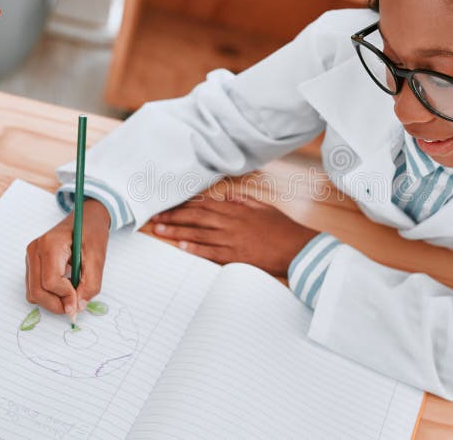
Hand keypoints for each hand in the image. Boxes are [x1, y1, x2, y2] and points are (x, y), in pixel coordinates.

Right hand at [25, 199, 110, 314]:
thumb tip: (78, 307)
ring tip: (72, 291)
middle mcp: (35, 250)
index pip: (50, 281)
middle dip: (57, 304)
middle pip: (37, 291)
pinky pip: (34, 288)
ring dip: (52, 300)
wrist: (86, 218)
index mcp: (50, 244)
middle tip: (75, 307)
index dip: (65, 296)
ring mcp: (30, 257)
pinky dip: (49, 294)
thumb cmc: (92, 232)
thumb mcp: (98, 257)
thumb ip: (90, 284)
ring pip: (33, 293)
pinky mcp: (32, 263)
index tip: (80, 301)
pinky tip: (64, 285)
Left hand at [151, 195, 318, 275]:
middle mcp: (231, 223)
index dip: (185, 205)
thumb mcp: (262, 206)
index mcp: (237, 209)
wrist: (296, 249)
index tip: (170, 205)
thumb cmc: (281, 228)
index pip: (204, 204)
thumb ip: (242, 200)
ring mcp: (232, 240)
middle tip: (156, 217)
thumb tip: (226, 195)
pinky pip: (210, 252)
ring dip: (177, 232)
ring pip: (198, 234)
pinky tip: (181, 247)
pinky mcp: (235, 257)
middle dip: (174, 217)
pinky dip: (195, 249)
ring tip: (160, 230)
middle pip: (196, 218)